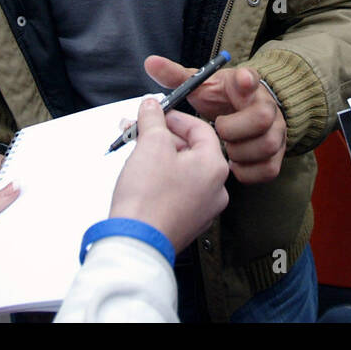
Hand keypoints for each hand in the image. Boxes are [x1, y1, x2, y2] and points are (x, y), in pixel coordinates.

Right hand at [109, 97, 228, 251]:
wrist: (136, 243)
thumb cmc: (148, 199)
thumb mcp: (150, 144)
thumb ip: (153, 118)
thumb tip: (151, 107)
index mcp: (215, 167)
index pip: (200, 128)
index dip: (174, 117)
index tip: (156, 114)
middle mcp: (215, 189)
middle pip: (190, 150)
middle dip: (161, 138)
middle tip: (139, 132)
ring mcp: (202, 209)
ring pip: (182, 171)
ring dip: (159, 157)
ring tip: (135, 153)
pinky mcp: (186, 222)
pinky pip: (177, 192)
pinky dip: (161, 180)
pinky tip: (142, 177)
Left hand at [145, 55, 286, 183]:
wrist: (243, 115)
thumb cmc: (219, 100)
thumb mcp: (200, 87)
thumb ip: (176, 77)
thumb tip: (150, 63)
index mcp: (244, 86)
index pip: (252, 78)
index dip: (248, 80)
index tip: (241, 81)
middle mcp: (266, 106)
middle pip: (264, 116)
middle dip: (237, 128)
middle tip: (220, 130)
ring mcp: (275, 131)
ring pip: (268, 145)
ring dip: (241, 152)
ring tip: (226, 150)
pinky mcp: (276, 155)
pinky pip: (269, 169)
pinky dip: (249, 171)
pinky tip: (234, 166)